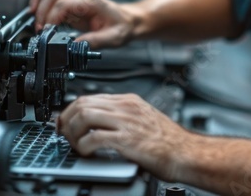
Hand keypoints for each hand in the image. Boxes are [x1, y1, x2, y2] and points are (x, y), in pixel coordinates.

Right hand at [29, 0, 142, 47]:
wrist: (129, 21)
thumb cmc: (122, 27)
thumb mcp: (113, 38)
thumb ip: (95, 41)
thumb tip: (75, 46)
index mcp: (90, 2)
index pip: (63, 4)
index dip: (51, 17)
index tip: (48, 32)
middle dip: (42, 11)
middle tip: (40, 30)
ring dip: (39, 7)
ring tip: (37, 24)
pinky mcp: (72, 4)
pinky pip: (52, 0)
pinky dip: (42, 7)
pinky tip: (40, 19)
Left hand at [57, 93, 192, 181]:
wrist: (187, 153)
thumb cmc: (170, 142)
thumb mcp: (145, 119)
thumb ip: (124, 118)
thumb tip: (100, 126)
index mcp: (130, 101)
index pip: (91, 97)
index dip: (71, 110)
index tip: (65, 122)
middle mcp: (126, 108)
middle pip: (83, 103)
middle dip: (67, 120)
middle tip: (63, 134)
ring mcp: (126, 122)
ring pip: (84, 116)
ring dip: (72, 133)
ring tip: (74, 145)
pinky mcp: (126, 140)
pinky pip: (94, 138)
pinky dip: (83, 146)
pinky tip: (86, 153)